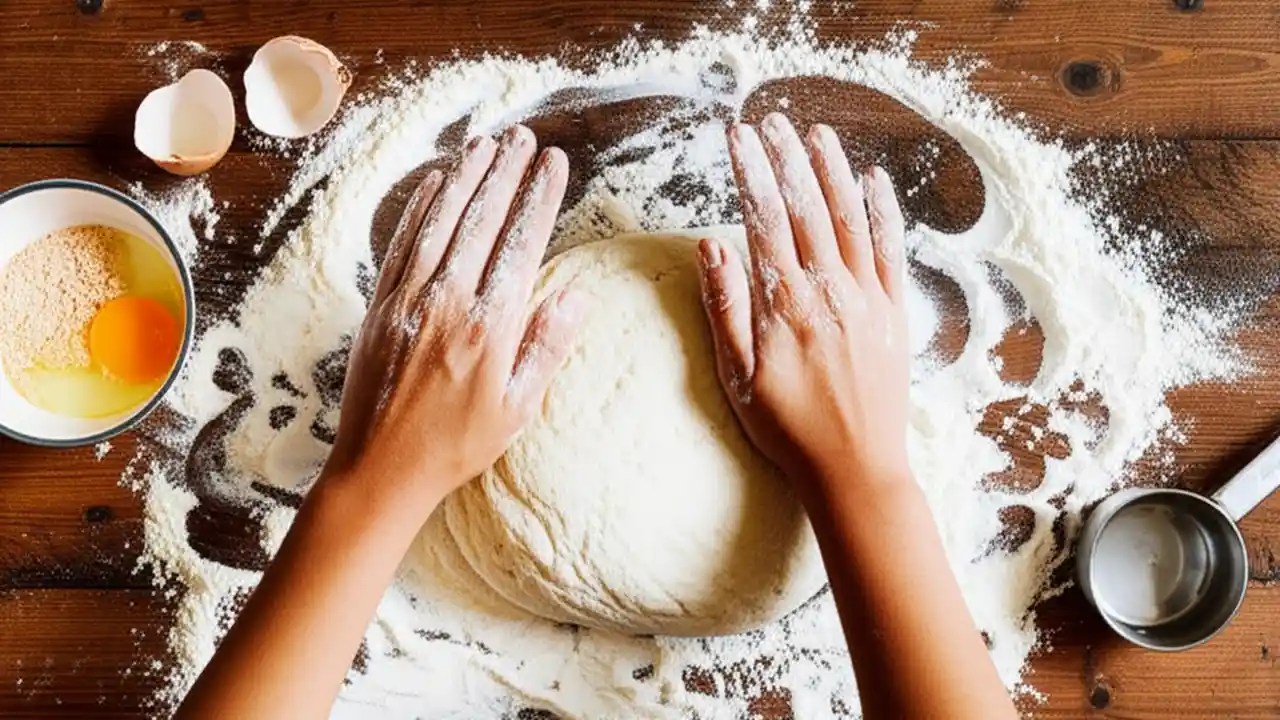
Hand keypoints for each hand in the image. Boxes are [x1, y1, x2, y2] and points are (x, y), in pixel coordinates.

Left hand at [322, 125, 585, 517]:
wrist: (379, 470)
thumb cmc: (456, 446)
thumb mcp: (517, 408)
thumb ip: (546, 347)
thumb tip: (578, 295)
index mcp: (489, 328)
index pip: (521, 245)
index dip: (539, 198)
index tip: (553, 163)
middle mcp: (447, 303)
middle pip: (481, 221)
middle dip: (505, 173)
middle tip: (523, 137)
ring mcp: (408, 300)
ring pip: (440, 222)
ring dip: (464, 178)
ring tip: (485, 144)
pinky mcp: (380, 306)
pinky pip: (402, 244)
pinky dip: (419, 209)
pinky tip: (435, 183)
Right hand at [698, 113, 909, 493]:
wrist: (854, 470)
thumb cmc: (788, 429)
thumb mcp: (738, 378)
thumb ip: (725, 308)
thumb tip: (711, 244)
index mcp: (786, 306)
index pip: (764, 221)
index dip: (750, 174)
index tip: (737, 138)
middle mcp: (830, 292)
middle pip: (807, 208)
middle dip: (786, 159)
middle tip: (771, 122)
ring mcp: (868, 299)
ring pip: (850, 218)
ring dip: (832, 172)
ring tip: (816, 135)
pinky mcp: (894, 313)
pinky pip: (891, 249)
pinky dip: (883, 210)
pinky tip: (873, 180)